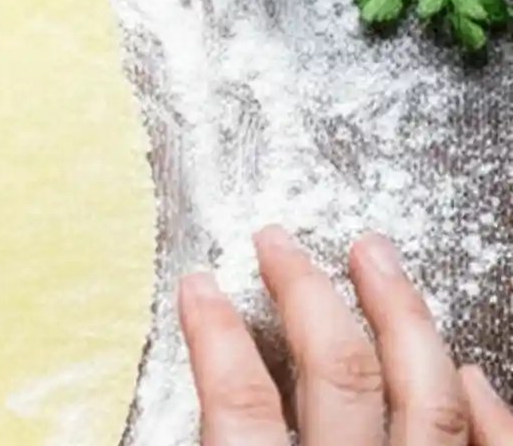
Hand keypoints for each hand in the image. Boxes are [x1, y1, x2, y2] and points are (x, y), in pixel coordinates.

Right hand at [179, 225, 512, 444]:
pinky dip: (487, 409)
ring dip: (402, 316)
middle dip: (306, 294)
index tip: (200, 287)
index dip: (215, 336)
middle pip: (340, 375)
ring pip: (430, 398)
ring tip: (375, 256)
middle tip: (279, 243)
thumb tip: (183, 422)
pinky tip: (470, 374)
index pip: (241, 403)